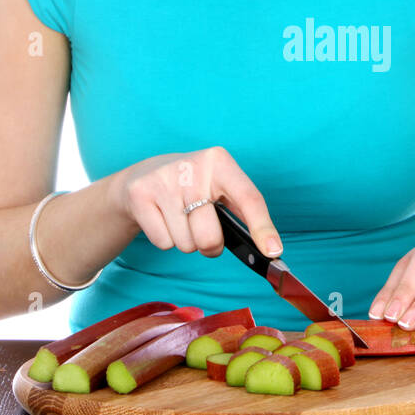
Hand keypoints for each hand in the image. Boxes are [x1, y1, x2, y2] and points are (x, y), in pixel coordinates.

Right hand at [108, 146, 282, 259]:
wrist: (145, 174)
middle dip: (210, 246)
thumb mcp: (220, 187)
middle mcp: (192, 167)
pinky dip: (166, 239)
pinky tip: (163, 219)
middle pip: (210, 236)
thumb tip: (270, 249)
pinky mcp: (140, 194)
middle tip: (205, 232)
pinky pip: (163, 243)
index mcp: (220, 162)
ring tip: (181, 219)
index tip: (274, 252)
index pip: (248, 198)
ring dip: (186, 241)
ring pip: (186, 243)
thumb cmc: (194, 188)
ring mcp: (164, 180)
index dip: (263, 227)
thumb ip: (243, 213)